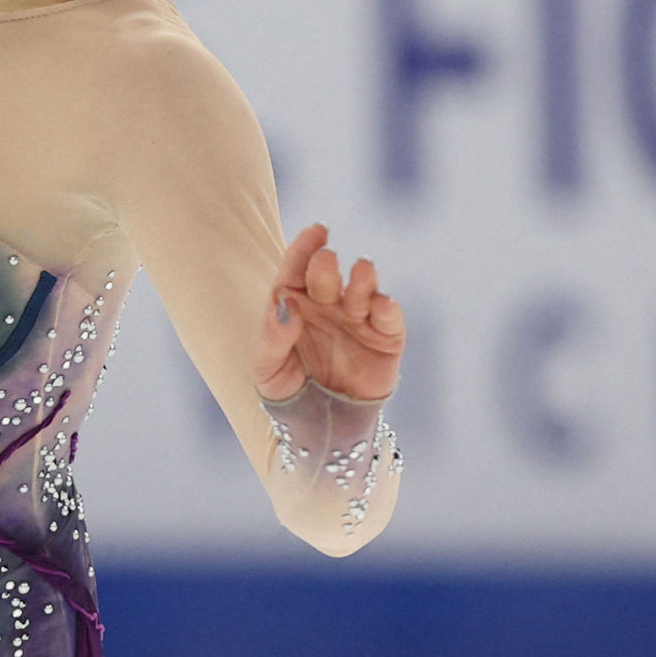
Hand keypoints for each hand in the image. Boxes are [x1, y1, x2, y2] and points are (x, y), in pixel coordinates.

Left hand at [259, 222, 404, 405]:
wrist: (321, 424)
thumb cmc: (288, 388)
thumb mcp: (266, 368)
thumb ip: (273, 336)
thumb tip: (286, 305)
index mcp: (295, 303)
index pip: (296, 269)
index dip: (304, 249)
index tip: (315, 231)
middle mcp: (328, 304)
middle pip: (326, 278)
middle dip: (325, 268)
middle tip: (325, 260)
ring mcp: (358, 319)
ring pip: (362, 291)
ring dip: (363, 280)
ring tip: (362, 270)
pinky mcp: (385, 338)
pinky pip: (389, 319)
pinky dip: (389, 310)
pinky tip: (382, 305)